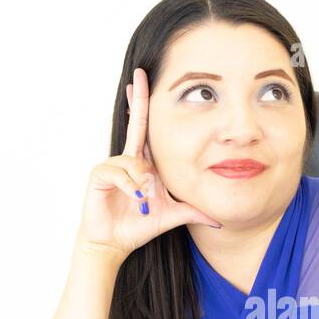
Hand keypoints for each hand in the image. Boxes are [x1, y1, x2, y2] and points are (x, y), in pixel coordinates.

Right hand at [77, 67, 219, 258]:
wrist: (114, 243)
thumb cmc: (138, 226)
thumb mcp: (172, 216)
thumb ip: (193, 213)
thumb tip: (218, 220)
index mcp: (145, 164)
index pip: (148, 131)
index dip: (146, 107)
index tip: (146, 82)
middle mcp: (129, 160)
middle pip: (135, 123)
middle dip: (137, 99)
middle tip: (140, 75)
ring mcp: (113, 166)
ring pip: (133, 160)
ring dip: (142, 182)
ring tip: (144, 201)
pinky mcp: (100, 175)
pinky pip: (119, 172)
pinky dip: (130, 186)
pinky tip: (134, 198)